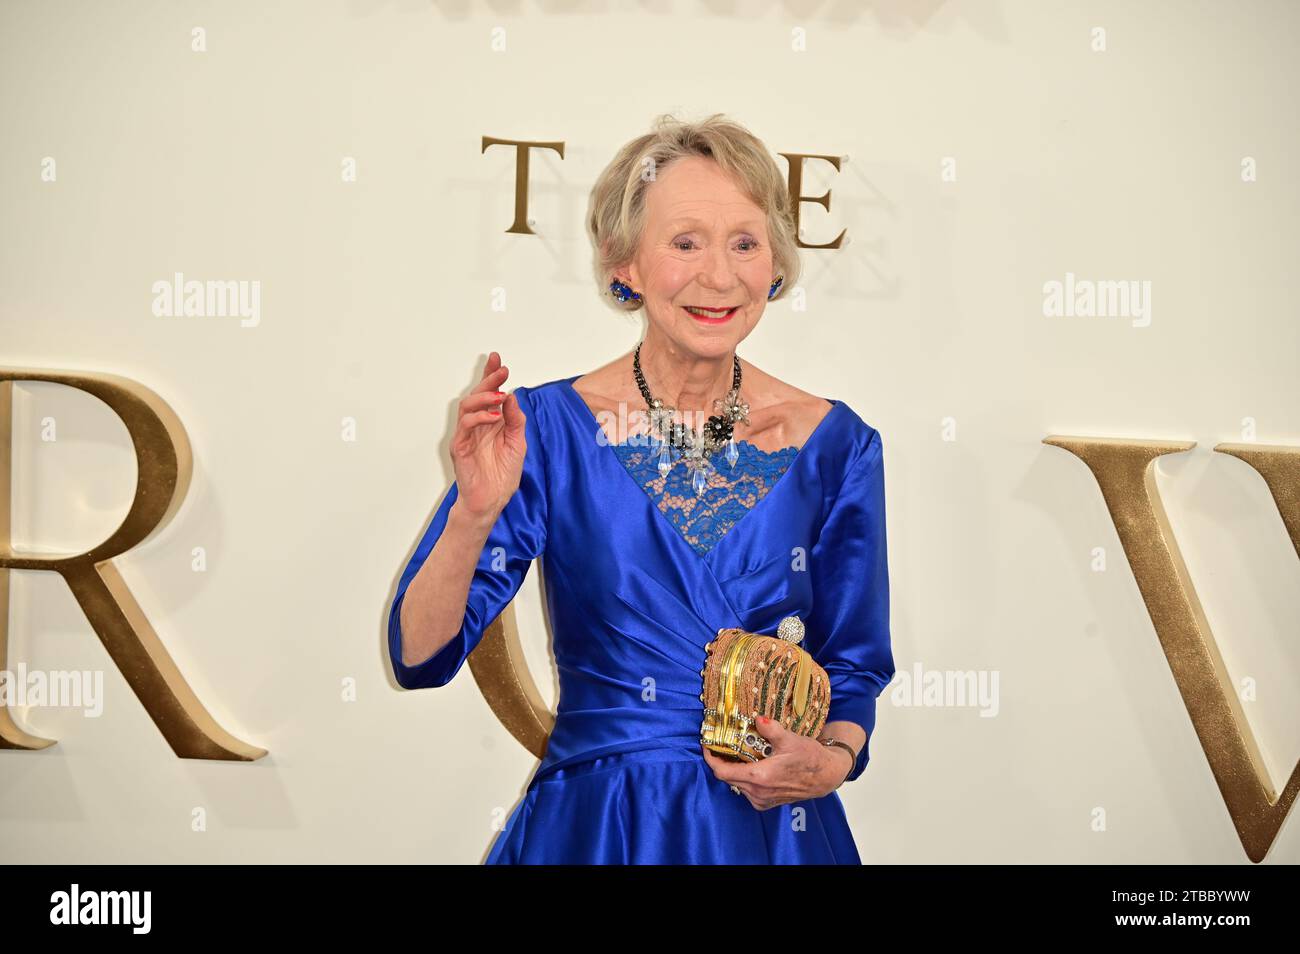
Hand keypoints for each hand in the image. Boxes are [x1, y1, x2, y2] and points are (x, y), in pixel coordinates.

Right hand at [449, 351, 525, 523]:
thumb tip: (511, 397)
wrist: (491, 501)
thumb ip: (515, 420)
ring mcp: (467, 435)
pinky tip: (494, 417)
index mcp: (491, 423)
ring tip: (500, 395)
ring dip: (483, 397)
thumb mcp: (518, 443)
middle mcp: (477, 426)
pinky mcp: (461, 447)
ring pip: (467, 406)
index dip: (491, 376)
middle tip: (501, 370)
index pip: (489, 395)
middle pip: (477, 395)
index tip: (497, 361)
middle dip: (489, 380)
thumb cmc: (502, 475)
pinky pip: (466, 426)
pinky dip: (480, 417)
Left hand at [700, 716, 852, 809]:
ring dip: (734, 769)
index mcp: (760, 776)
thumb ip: (771, 728)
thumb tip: (757, 718)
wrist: (827, 776)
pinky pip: (747, 790)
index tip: (707, 747)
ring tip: (736, 752)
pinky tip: (751, 764)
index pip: (723, 772)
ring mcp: (762, 800)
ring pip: (736, 784)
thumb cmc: (810, 758)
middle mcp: (758, 792)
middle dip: (722, 761)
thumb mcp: (790, 739)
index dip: (711, 759)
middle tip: (721, 745)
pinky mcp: (767, 803)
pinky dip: (744, 778)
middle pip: (727, 778)